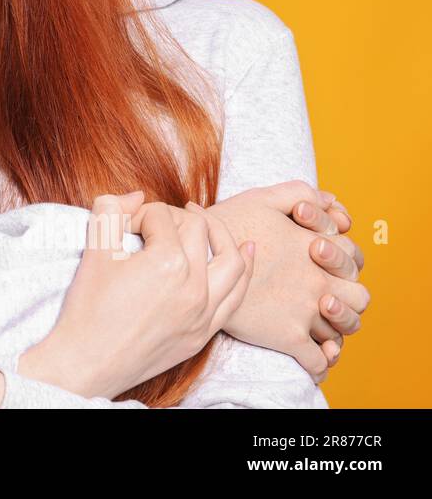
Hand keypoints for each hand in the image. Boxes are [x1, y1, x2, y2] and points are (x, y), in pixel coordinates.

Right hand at [17, 192, 253, 400]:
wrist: (87, 362)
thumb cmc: (87, 308)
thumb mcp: (93, 251)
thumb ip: (110, 210)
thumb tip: (135, 196)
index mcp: (167, 263)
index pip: (161, 216)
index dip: (139, 214)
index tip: (123, 228)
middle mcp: (194, 286)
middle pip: (198, 229)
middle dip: (175, 217)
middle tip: (153, 224)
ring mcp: (203, 312)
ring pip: (232, 260)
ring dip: (221, 234)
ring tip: (205, 223)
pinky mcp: (204, 332)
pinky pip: (237, 296)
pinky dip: (244, 269)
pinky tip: (246, 251)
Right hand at [206, 180, 367, 381]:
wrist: (196, 260)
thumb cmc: (226, 226)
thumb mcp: (262, 198)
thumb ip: (299, 192)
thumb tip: (329, 199)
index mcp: (315, 250)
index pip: (352, 256)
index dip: (341, 258)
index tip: (320, 259)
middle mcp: (318, 283)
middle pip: (358, 297)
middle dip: (349, 299)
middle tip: (326, 298)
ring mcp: (305, 312)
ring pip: (341, 332)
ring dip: (337, 332)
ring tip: (322, 329)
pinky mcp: (287, 337)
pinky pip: (318, 361)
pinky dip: (321, 364)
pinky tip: (314, 358)